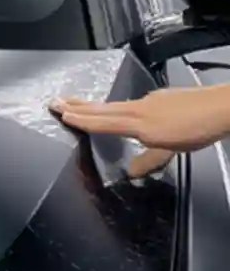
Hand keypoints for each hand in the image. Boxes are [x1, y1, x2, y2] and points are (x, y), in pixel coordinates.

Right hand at [51, 85, 229, 177]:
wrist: (223, 107)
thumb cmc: (199, 127)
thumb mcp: (171, 149)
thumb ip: (149, 159)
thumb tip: (131, 171)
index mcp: (138, 122)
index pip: (102, 121)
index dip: (81, 119)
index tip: (61, 114)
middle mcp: (139, 108)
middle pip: (102, 109)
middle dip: (77, 106)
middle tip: (56, 101)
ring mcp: (150, 101)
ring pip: (114, 105)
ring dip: (92, 105)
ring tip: (77, 104)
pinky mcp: (161, 99)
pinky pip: (129, 104)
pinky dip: (114, 107)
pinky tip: (117, 109)